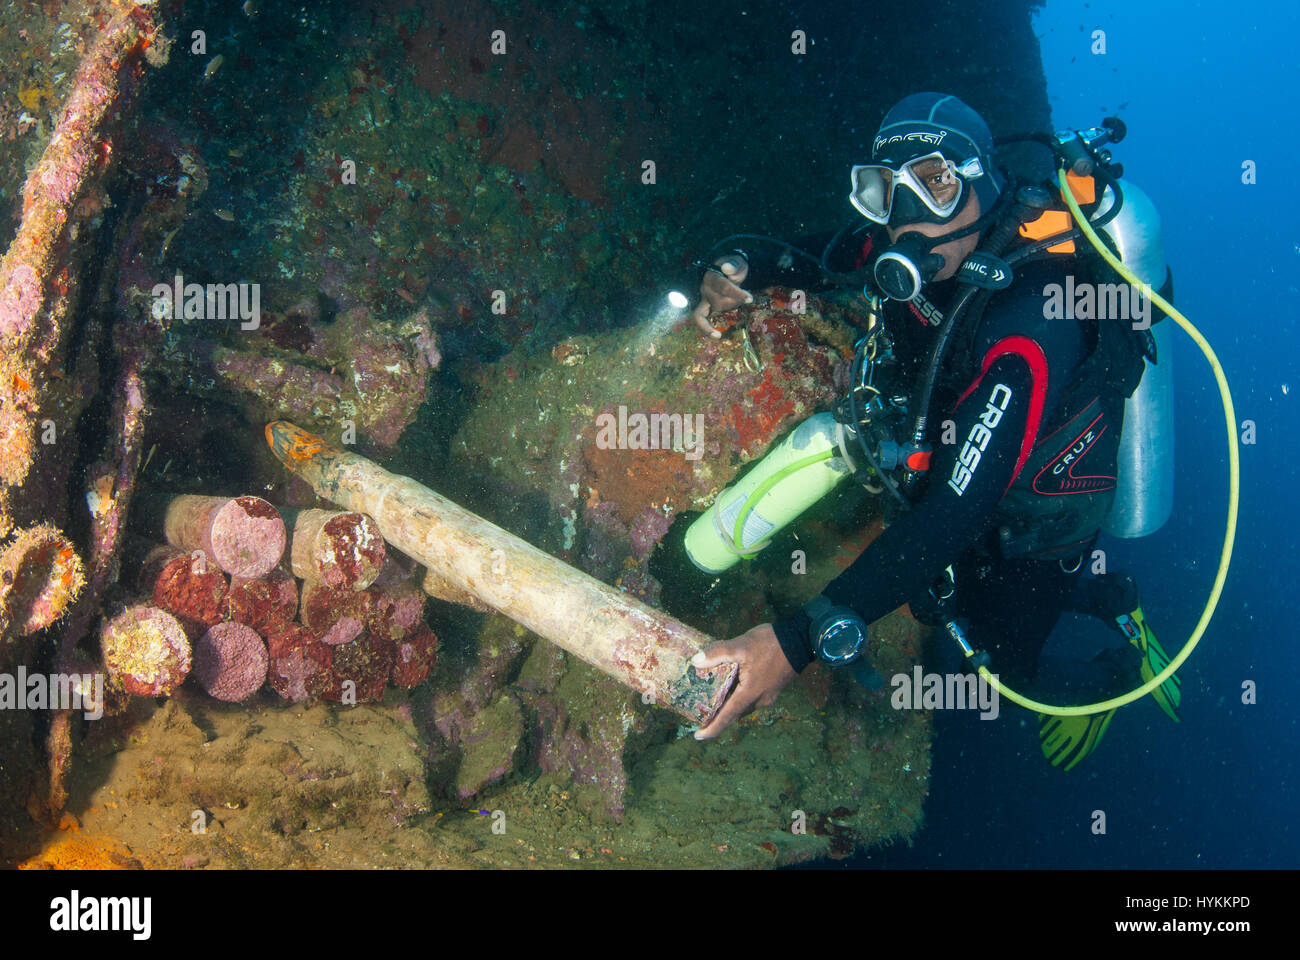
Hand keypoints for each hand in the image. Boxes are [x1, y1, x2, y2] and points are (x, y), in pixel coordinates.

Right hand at [691, 254, 751, 337]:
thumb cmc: (734, 268)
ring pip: (718, 309)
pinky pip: (701, 320)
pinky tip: (717, 336)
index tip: (750, 298)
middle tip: (747, 297)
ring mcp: (704, 299)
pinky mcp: (706, 308)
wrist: (728, 272)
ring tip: (740, 298)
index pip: (722, 287)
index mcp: (711, 276)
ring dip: (732, 306)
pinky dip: (707, 329)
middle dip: (736, 300)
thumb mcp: (737, 262)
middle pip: (720, 301)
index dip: (736, 293)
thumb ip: (734, 265)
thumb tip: (727, 268)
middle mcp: (705, 288)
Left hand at [692, 623, 796, 739]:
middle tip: (700, 718)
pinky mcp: (773, 689)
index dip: (712, 728)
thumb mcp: (741, 645)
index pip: (727, 716)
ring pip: (744, 707)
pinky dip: (739, 699)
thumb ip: (718, 653)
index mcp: (750, 693)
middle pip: (735, 714)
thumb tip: (695, 661)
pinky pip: (752, 700)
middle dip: (718, 718)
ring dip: (729, 708)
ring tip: (713, 705)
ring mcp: (768, 696)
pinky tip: (732, 689)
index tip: (698, 736)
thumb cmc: (771, 644)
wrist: (801, 640)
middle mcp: (760, 700)